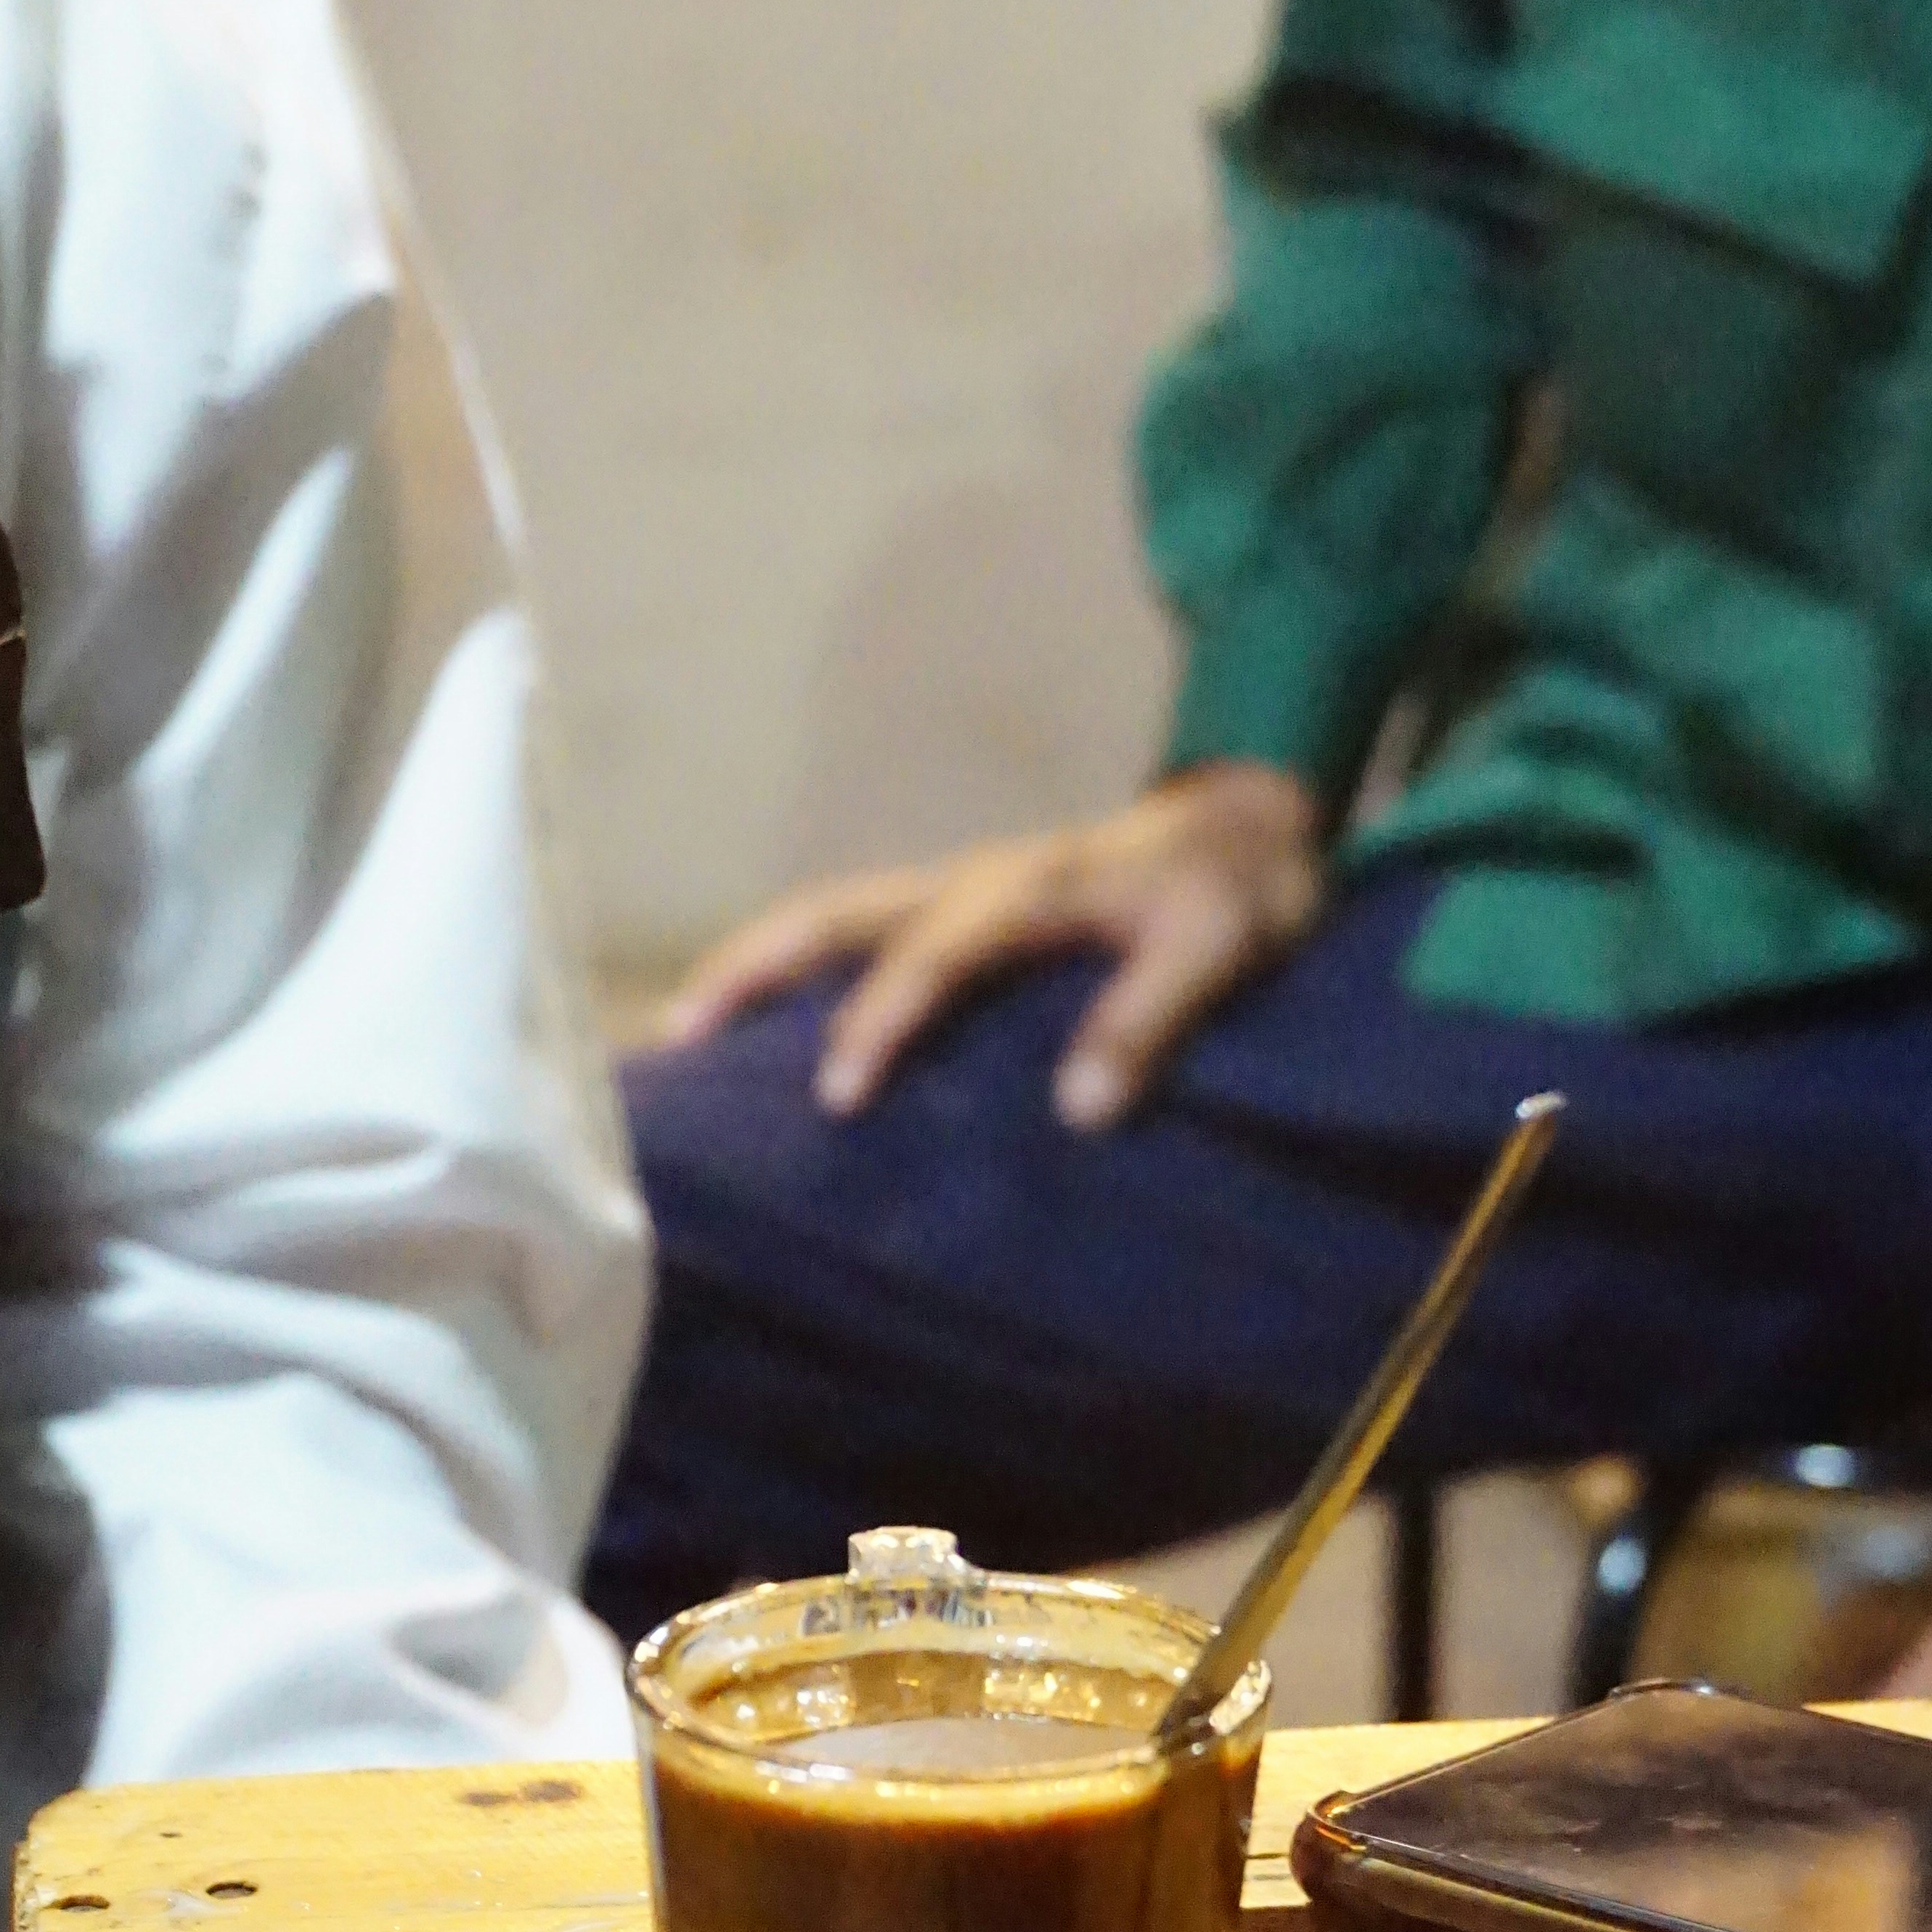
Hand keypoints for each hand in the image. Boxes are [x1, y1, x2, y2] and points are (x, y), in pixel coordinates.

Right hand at [658, 764, 1323, 1127]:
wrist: (1255, 821)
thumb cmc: (1239, 890)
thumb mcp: (1219, 949)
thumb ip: (1150, 1018)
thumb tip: (1077, 1110)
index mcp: (1024, 890)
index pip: (928, 955)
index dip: (878, 1021)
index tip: (834, 1095)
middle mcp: (973, 880)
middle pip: (832, 911)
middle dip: (750, 967)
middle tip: (676, 1039)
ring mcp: (960, 888)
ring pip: (832, 914)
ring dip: (756, 964)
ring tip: (683, 1032)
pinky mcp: (966, 907)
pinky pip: (860, 931)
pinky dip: (799, 968)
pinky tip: (767, 1028)